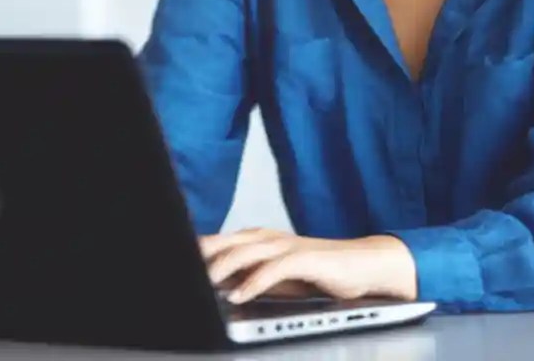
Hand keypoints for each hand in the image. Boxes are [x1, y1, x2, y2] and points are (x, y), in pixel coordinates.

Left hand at [200, 228, 417, 304]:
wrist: (361, 265)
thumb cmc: (316, 271)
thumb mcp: (273, 276)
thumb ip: (245, 276)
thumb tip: (212, 286)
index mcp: (256, 238)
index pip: (216, 242)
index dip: (194, 253)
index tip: (172, 264)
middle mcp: (267, 237)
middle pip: (224, 244)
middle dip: (200, 259)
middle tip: (180, 273)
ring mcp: (285, 245)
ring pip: (244, 253)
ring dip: (221, 269)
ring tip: (203, 285)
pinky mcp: (304, 258)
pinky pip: (273, 269)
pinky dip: (254, 282)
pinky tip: (239, 295)